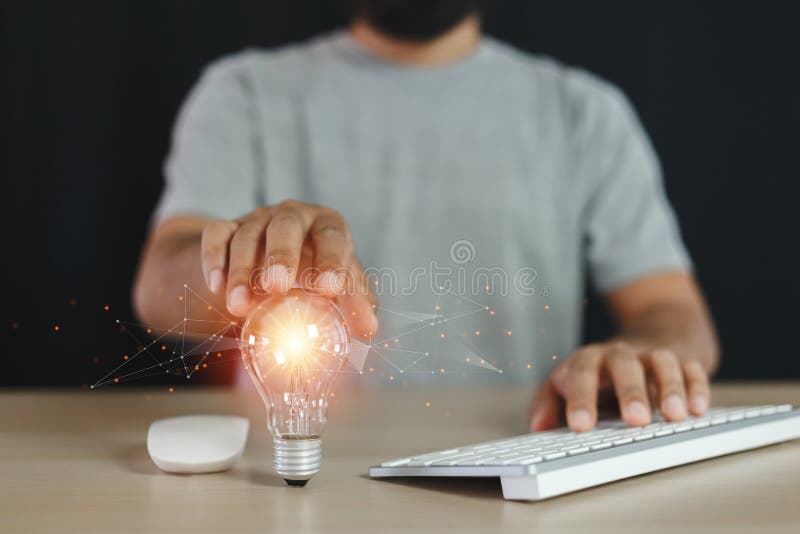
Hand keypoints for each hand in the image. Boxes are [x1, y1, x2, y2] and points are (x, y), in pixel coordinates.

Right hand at [200, 201, 376, 336]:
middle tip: (277, 287)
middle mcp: (293, 216)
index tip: (327, 290)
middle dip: (281, 255)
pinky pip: (215, 236)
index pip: (332, 236)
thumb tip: (368, 329)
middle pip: (286, 226)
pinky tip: (216, 287)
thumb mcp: (340, 284)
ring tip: (240, 307)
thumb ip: (355, 303)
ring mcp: (257, 219)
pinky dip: (213, 260)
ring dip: (242, 272)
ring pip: (246, 235)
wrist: (271, 262)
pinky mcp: (226, 228)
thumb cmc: (316, 273)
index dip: (331, 260)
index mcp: (327, 226)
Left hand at [529, 341, 709, 431]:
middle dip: (630, 392)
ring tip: (674, 417)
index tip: (580, 425)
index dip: (581, 398)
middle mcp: (620, 354)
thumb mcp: (566, 383)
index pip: (581, 372)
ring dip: (669, 388)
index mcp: (588, 359)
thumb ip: (548, 403)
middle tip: (634, 420)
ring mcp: (652, 355)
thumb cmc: (600, 372)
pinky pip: (692, 367)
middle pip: (624, 364)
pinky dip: (696, 386)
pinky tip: (698, 409)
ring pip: (662, 362)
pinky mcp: (682, 359)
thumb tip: (537, 427)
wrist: (648, 336)